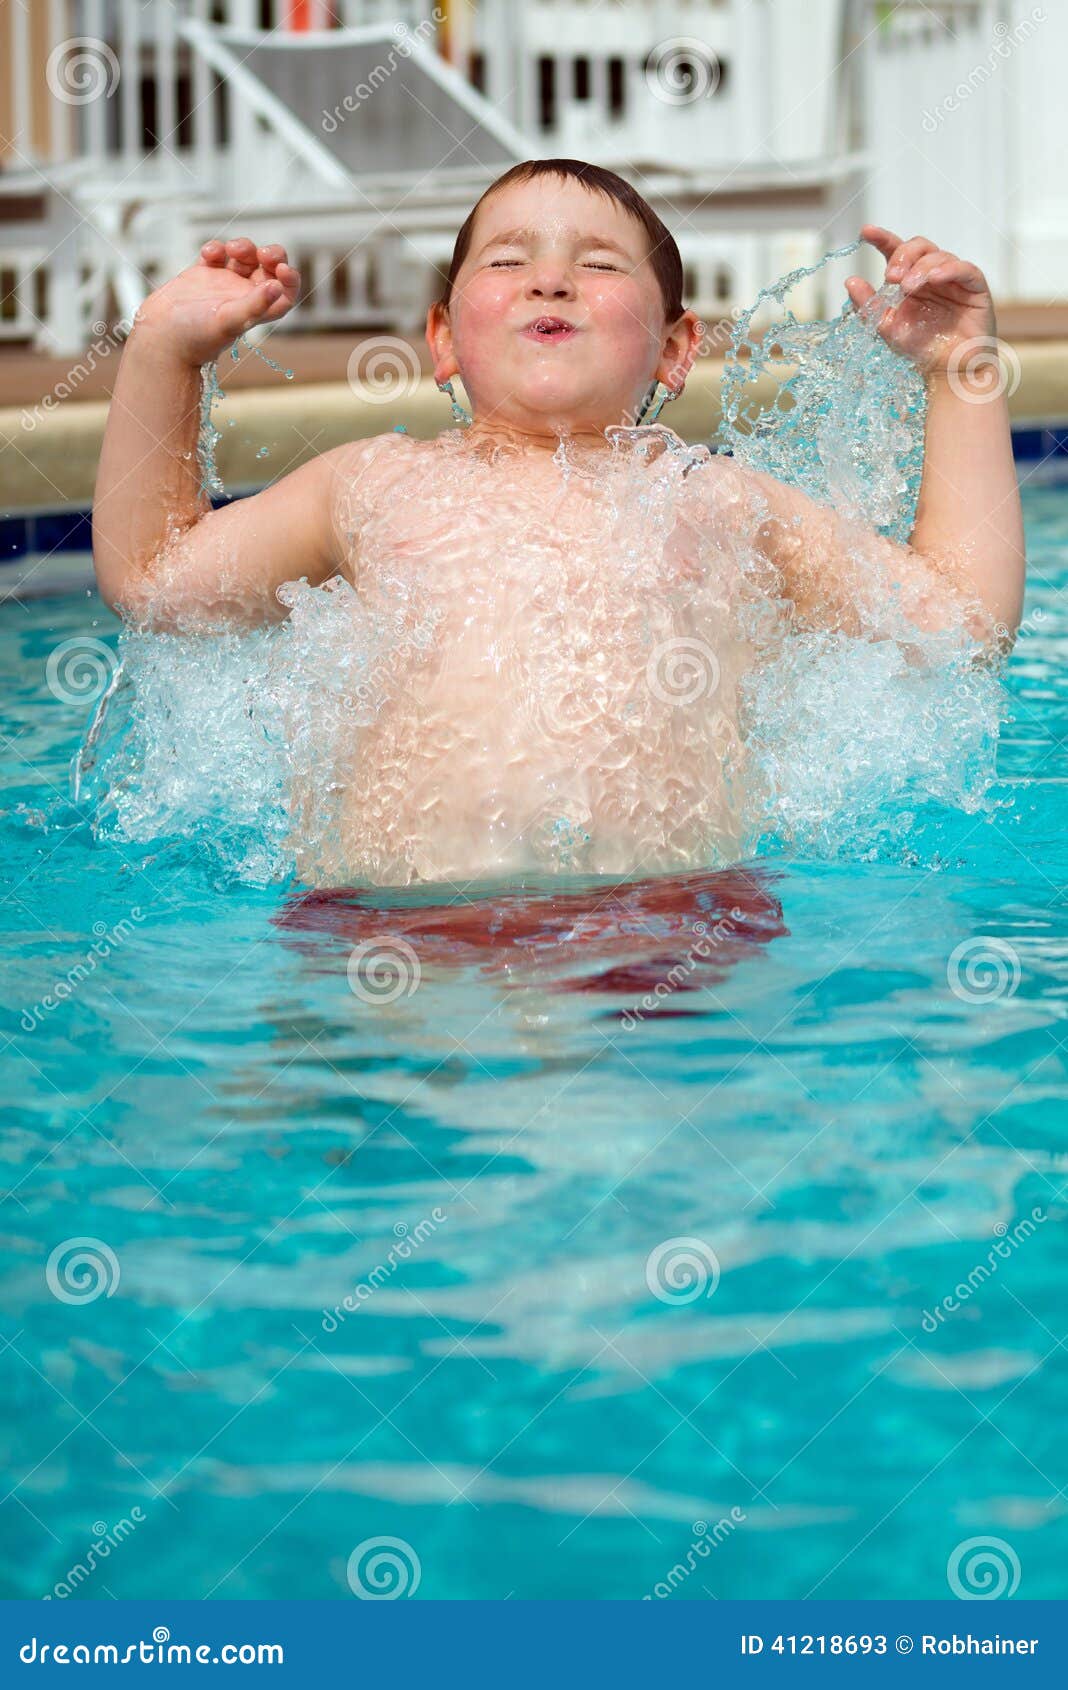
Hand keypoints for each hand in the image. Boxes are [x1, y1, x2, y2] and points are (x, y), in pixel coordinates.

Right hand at [133, 237, 300, 365]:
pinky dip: (216, 249)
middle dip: (271, 256)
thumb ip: (254, 304)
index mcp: (256, 311)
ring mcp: (223, 284)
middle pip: (268, 270)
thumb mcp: (228, 321)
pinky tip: (208, 254)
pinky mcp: (202, 275)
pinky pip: (217, 254)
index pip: (285, 294)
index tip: (282, 269)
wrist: (160, 338)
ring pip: (244, 257)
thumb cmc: (195, 338)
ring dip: (243, 247)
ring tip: (232, 249)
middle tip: (264, 253)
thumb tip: (277, 287)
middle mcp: (243, 297)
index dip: (290, 279)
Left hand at [845, 226, 996, 375]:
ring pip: (939, 256)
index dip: (883, 239)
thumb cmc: (920, 348)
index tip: (866, 232)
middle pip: (919, 247)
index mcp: (910, 280)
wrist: (948, 370)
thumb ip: (869, 305)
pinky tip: (934, 278)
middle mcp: (932, 275)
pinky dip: (949, 269)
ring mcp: (954, 279)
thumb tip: (850, 281)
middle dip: (902, 256)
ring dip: (921, 268)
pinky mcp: (975, 287)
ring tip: (908, 287)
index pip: (896, 251)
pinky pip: (964, 269)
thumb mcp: (886, 327)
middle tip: (891, 276)